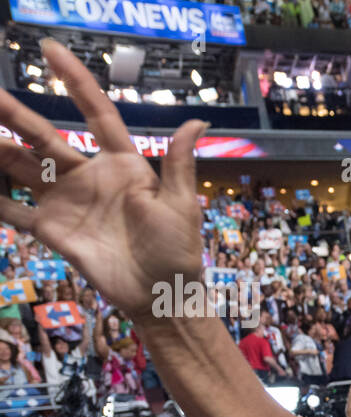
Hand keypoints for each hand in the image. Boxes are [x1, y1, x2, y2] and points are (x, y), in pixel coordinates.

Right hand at [0, 40, 205, 319]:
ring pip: (21, 166)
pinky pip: (15, 209)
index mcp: (123, 164)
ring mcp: (67, 202)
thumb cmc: (177, 250)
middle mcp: (88, 176)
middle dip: (12, 113)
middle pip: (43, 135)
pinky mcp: (53, 230)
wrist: (162, 296)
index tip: (50, 50)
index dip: (75, 83)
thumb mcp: (181, 205)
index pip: (95, 114)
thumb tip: (197, 122)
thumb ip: (179, 163)